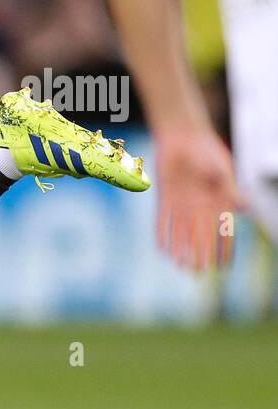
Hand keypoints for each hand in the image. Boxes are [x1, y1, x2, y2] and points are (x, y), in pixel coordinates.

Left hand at [153, 124, 241, 269]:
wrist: (182, 136)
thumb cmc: (206, 152)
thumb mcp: (220, 172)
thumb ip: (229, 191)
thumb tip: (246, 209)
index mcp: (217, 201)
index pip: (223, 230)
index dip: (224, 248)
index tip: (224, 266)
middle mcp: (199, 205)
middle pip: (200, 235)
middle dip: (200, 254)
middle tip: (199, 272)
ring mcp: (181, 203)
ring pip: (181, 232)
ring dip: (182, 249)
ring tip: (182, 266)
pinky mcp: (165, 198)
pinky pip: (163, 221)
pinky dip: (163, 234)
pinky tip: (163, 250)